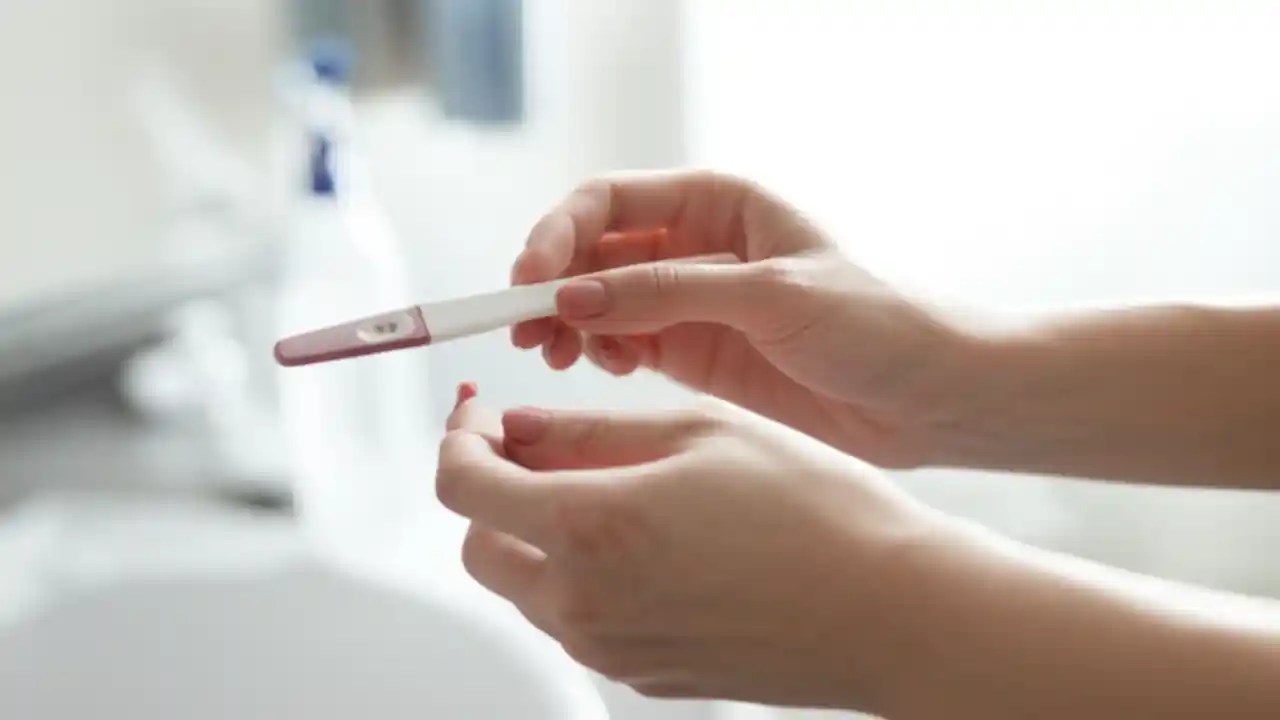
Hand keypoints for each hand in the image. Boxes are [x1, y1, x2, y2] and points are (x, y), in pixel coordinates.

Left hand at [439, 392, 941, 710]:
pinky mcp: (641, 674)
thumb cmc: (815, 511)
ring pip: (524, 586)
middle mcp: (584, 602)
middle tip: (536, 448)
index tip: (478, 418)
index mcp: (590, 527)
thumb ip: (587, 431)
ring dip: (535, 534)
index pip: (462, 487)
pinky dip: (580, 574)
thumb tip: (516, 427)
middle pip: (479, 546)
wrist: (889, 611)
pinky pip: (577, 619)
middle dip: (491, 492)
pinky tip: (644, 538)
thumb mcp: (697, 431)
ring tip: (606, 487)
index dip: (458, 442)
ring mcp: (610, 649)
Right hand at [511, 170, 963, 466]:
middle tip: (528, 333)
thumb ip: (669, 293)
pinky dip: (600, 353)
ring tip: (557, 358)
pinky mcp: (693, 352)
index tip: (531, 281)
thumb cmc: (874, 323)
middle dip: (553, 287)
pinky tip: (607, 369)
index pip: (609, 201)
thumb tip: (572, 300)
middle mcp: (696, 245)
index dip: (559, 235)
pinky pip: (622, 343)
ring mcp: (689, 301)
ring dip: (568, 324)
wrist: (928, 397)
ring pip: (598, 301)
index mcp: (718, 202)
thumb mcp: (771, 295)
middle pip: (593, 252)